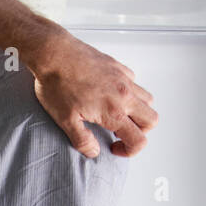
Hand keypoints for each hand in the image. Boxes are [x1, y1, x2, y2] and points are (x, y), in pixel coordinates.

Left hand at [25, 27, 158, 158]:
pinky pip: (135, 82)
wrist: (54, 54)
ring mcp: (123, 78)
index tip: (114, 148)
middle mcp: (124, 94)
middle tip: (119, 133)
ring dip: (138, 112)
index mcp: (113, 111)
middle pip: (151, 119)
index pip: (138, 140)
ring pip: (148, 100)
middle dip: (140, 131)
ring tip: (117, 115)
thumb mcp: (65, 120)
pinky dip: (130, 93)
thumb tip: (94, 151)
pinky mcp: (118, 67)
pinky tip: (111, 96)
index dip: (129, 150)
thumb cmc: (57, 84)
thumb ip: (82, 140)